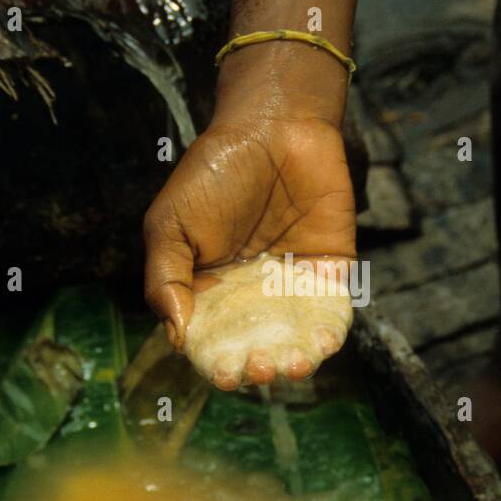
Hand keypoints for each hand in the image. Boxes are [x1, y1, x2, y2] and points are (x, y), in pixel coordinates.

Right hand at [142, 93, 356, 351]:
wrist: (272, 127)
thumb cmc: (213, 173)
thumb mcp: (170, 225)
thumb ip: (167, 280)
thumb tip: (177, 337)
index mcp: (210, 291)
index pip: (214, 342)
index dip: (218, 364)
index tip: (222, 374)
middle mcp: (252, 296)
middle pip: (258, 348)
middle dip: (258, 367)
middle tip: (257, 367)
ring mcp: (292, 286)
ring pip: (296, 340)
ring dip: (295, 361)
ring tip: (290, 365)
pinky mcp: (331, 271)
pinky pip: (332, 314)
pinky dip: (329, 336)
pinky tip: (320, 346)